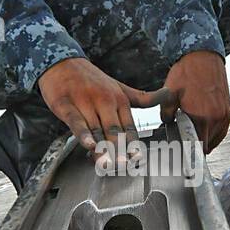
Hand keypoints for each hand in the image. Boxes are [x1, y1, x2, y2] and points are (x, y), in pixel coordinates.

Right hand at [38, 57, 171, 164]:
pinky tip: (88, 145)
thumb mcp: (119, 86)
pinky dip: (82, 134)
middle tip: (122, 166)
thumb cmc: (90, 79)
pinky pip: (76, 122)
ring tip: (106, 164)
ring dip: (101, 148)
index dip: (132, 146)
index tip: (137, 160)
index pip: (129, 127)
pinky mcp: (66, 104)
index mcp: (119, 99)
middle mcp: (105, 100)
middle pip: (114, 131)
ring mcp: (85, 102)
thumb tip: (168, 95)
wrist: (61, 63)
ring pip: (96, 129)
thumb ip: (142, 97)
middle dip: (118, 150)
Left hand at [163, 50, 229, 152]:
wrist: (203, 57)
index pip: (199, 147)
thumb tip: (167, 124)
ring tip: (196, 137)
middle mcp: (216, 118)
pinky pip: (223, 129)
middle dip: (197, 146)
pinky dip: (215, 133)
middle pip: (208, 145)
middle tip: (187, 143)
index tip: (185, 154)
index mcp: (201, 117)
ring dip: (207, 140)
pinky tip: (207, 130)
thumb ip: (166, 114)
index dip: (191, 153)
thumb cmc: (187, 73)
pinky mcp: (228, 109)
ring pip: (217, 138)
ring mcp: (224, 114)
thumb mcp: (169, 94)